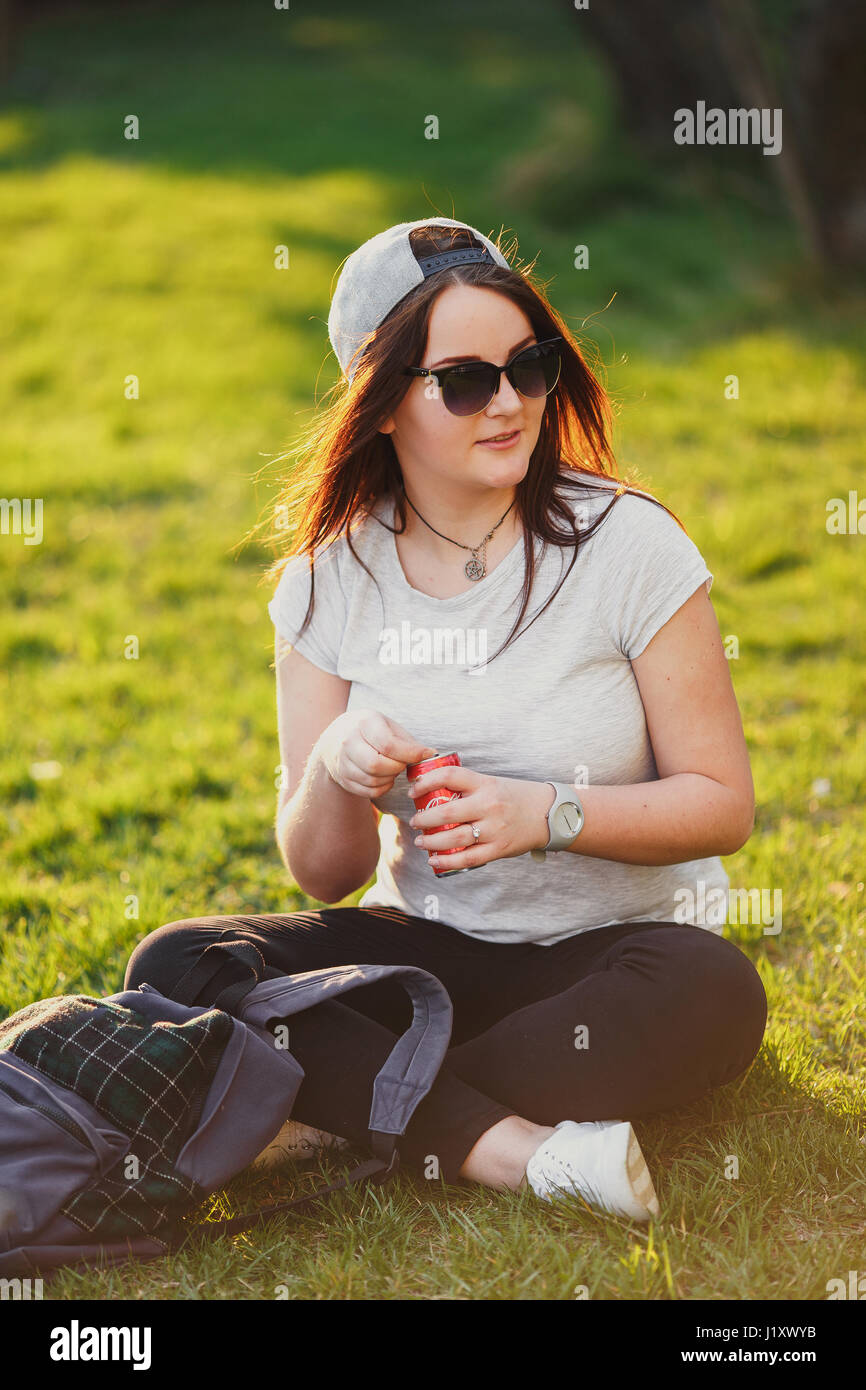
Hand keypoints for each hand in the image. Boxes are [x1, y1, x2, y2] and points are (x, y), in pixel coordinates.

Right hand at [317, 709, 437, 799]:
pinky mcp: (343, 779)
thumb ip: (408, 742)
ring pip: (373, 780)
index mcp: (364, 723)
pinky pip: (369, 791)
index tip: (426, 754)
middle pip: (376, 765)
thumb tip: (430, 755)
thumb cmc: (372, 731)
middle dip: (397, 767)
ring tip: (393, 768)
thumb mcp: (389, 727)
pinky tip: (385, 777)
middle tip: (403, 763)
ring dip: (390, 778)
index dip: (410, 754)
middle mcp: (348, 742)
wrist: (337, 738)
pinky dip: (383, 788)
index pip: (388, 744)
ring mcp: (342, 762)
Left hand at [407, 764, 553, 869]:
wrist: (549, 814)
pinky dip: (447, 861)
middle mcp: (489, 805)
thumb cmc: (515, 797)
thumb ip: (468, 788)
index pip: (449, 776)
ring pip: (454, 838)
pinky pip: (468, 858)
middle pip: (446, 812)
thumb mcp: (492, 783)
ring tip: (421, 841)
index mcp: (485, 784)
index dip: (426, 782)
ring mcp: (494, 828)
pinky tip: (435, 860)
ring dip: (431, 841)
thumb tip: (433, 791)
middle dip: (423, 819)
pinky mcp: (499, 848)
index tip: (414, 789)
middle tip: (415, 821)